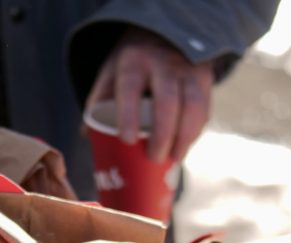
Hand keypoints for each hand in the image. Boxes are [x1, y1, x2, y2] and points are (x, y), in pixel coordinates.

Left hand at [86, 28, 214, 163]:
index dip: (129, 114)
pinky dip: (195, 131)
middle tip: (154, 158)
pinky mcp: (203, 78)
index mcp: (132, 61)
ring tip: (174, 158)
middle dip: (163, 134)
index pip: (130, 87)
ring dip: (184, 136)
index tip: (127, 140)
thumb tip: (86, 135)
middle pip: (167, 100)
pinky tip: (185, 147)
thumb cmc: (130, 66)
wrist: (162, 35)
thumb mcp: (110, 74)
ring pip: (192, 105)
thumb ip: (98, 102)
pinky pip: (203, 109)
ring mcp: (186, 69)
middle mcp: (162, 61)